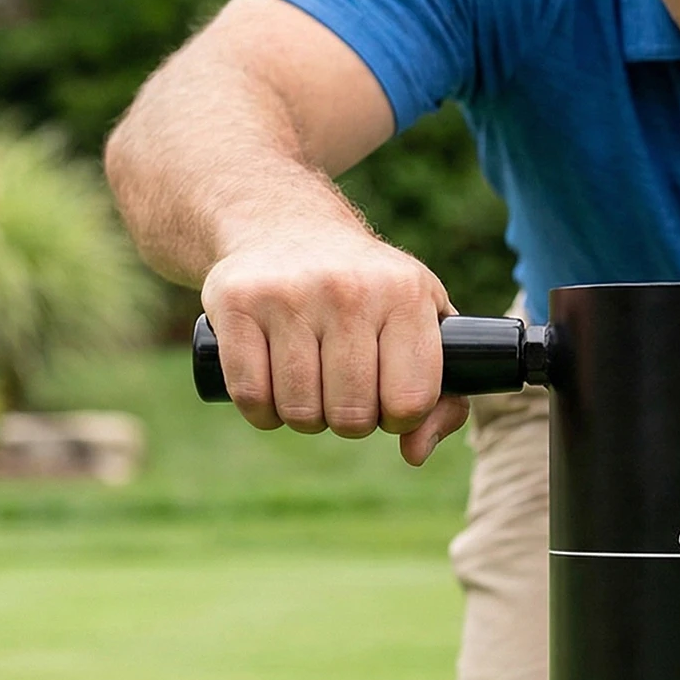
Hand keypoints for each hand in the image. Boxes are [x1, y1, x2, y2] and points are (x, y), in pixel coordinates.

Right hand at [200, 227, 466, 465]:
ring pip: (300, 411)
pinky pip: (251, 396)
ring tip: (312, 388)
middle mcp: (350, 290)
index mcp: (406, 295)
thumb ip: (443, 395)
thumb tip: (415, 453)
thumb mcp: (422, 324)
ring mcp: (289, 293)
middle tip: (346, 394)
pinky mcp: (237, 301)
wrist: (287, 227)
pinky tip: (273, 390)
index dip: (401, 418)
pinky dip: (262, 412)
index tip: (390, 402)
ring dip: (305, 418)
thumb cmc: (369, 293)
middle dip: (351, 421)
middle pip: (353, 415)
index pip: (411, 400)